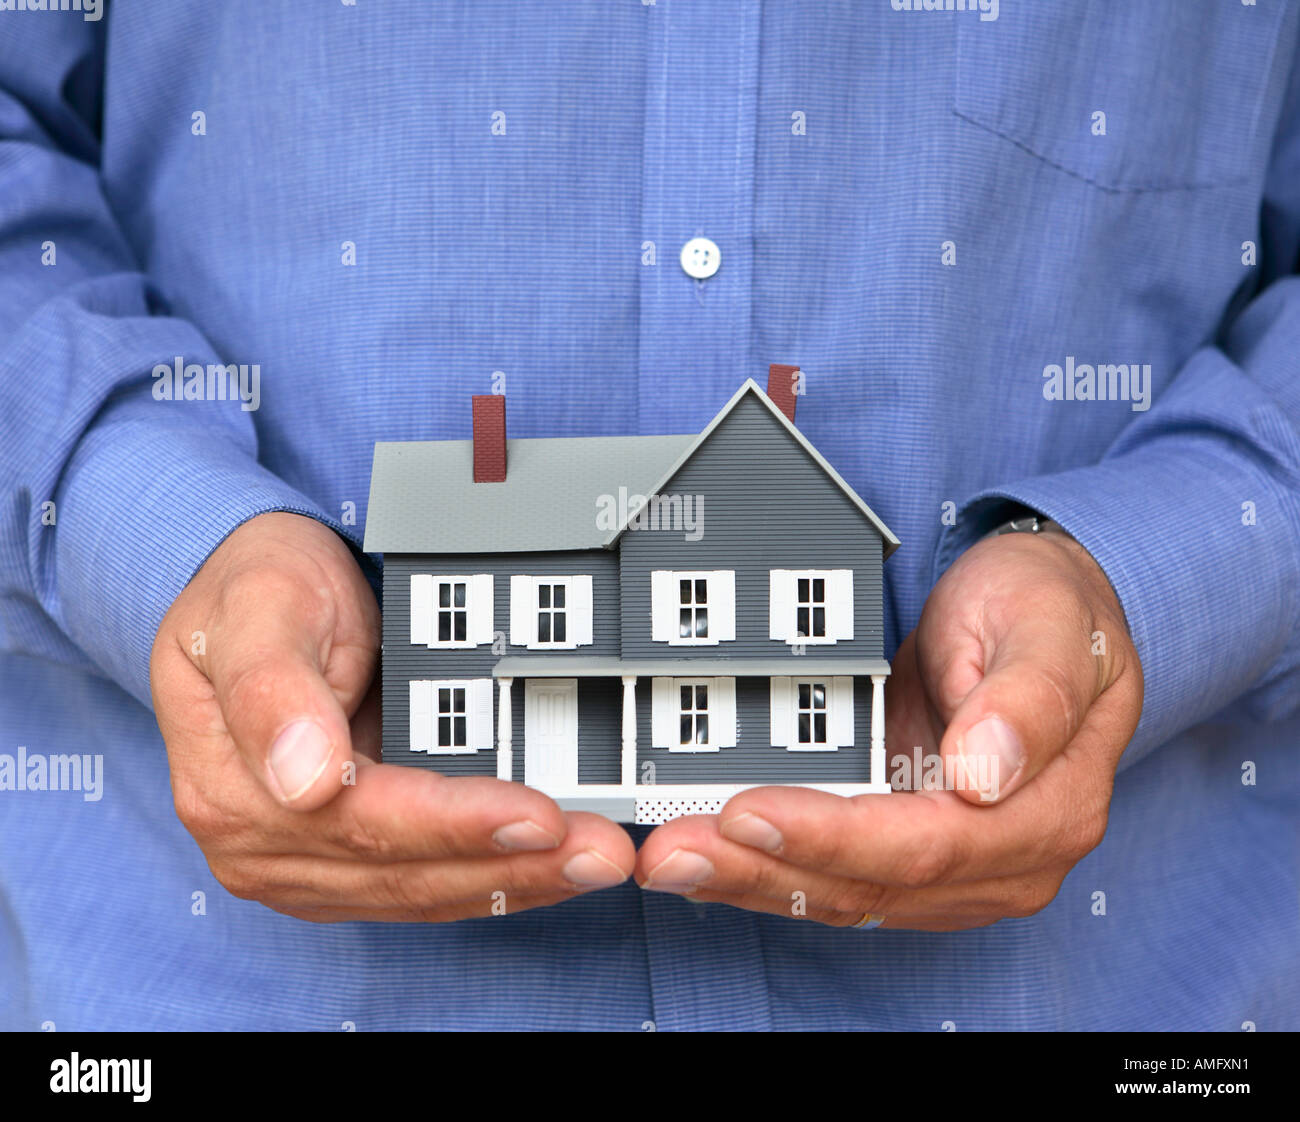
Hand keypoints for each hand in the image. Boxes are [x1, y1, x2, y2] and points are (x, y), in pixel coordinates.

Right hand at [150, 512, 633, 921]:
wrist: (249, 598)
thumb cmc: (254, 593)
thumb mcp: (257, 608)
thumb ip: (272, 688)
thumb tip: (303, 781)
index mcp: (232, 791)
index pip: (363, 821)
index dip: (455, 823)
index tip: (538, 816)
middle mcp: (262, 847)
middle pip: (404, 871)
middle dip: (512, 865)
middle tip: (603, 852)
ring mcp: (302, 863)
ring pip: (425, 891)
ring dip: (518, 882)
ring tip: (597, 861)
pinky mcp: (341, 863)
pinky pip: (425, 883)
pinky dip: (494, 878)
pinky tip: (552, 866)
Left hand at [633, 530, 1142, 929]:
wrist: (1045, 613)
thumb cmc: (1051, 611)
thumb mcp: (1051, 626)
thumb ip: (1029, 697)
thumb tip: (984, 772)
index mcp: (1049, 808)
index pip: (927, 843)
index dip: (832, 835)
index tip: (748, 811)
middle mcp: (1004, 856)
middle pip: (872, 883)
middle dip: (764, 870)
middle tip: (670, 853)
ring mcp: (957, 863)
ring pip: (844, 892)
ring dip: (751, 880)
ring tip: (668, 859)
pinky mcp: (912, 847)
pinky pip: (837, 874)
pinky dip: (771, 869)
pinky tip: (712, 857)